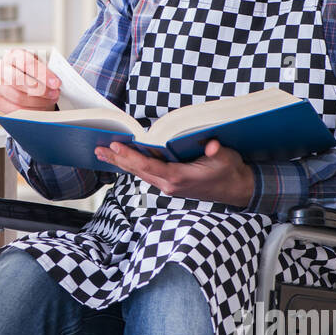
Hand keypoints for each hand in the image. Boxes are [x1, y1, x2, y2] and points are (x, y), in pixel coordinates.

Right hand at [0, 48, 59, 113]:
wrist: (22, 79)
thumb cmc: (32, 72)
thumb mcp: (40, 66)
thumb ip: (46, 72)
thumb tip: (55, 83)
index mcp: (13, 55)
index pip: (27, 63)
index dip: (43, 74)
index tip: (56, 83)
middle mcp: (1, 68)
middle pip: (18, 80)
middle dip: (40, 89)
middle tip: (54, 94)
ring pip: (18, 97)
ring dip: (38, 101)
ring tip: (50, 100)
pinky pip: (15, 109)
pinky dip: (31, 110)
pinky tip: (41, 107)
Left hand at [94, 139, 254, 206]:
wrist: (237, 189)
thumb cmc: (230, 172)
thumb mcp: (226, 158)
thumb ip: (217, 151)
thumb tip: (211, 145)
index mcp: (179, 178)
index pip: (149, 166)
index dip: (130, 156)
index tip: (115, 145)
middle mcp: (170, 185)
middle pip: (138, 171)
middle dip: (118, 159)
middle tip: (98, 149)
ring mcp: (169, 186)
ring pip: (140, 173)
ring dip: (122, 163)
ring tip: (103, 153)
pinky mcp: (170, 184)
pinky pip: (146, 174)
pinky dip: (133, 166)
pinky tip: (123, 159)